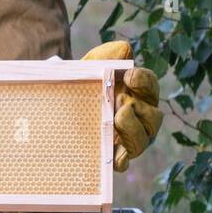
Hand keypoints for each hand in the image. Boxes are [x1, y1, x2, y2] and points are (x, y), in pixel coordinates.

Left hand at [83, 40, 161, 172]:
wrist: (57, 107)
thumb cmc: (81, 85)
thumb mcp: (89, 67)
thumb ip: (105, 56)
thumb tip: (123, 49)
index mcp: (137, 94)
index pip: (150, 87)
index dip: (144, 82)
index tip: (130, 76)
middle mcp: (138, 118)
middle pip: (154, 117)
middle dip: (141, 110)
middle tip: (120, 102)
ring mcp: (127, 140)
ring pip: (143, 141)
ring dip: (132, 130)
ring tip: (116, 118)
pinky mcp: (112, 158)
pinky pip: (123, 163)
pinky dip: (121, 160)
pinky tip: (115, 156)